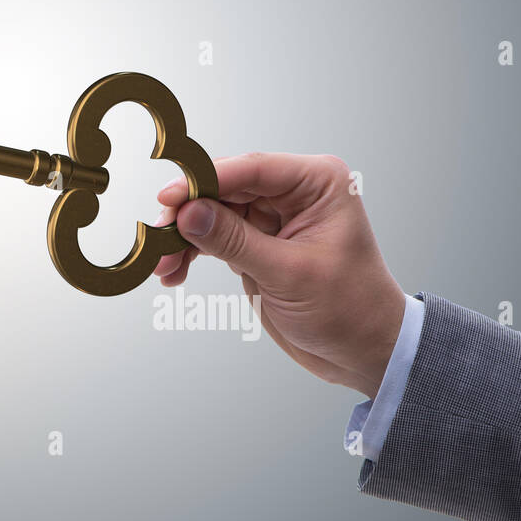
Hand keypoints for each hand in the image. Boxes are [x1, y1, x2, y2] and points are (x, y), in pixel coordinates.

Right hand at [154, 153, 406, 397]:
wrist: (363, 351)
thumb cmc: (349, 309)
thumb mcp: (289, 275)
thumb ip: (235, 241)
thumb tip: (189, 213)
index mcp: (318, 182)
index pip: (252, 169)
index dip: (204, 181)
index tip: (168, 199)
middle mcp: (296, 192)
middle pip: (226, 188)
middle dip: (188, 214)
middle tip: (158, 240)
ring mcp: (275, 218)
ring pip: (215, 213)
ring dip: (185, 238)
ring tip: (162, 265)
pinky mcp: (260, 243)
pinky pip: (217, 238)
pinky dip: (195, 253)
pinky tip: (174, 272)